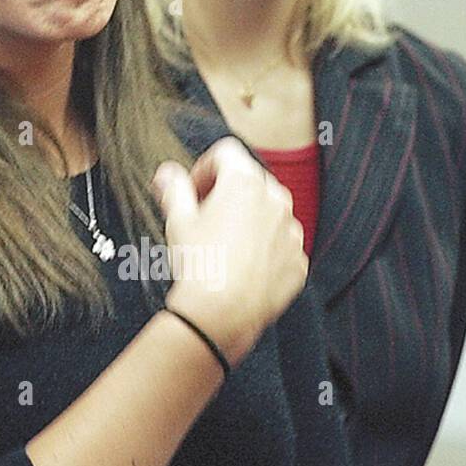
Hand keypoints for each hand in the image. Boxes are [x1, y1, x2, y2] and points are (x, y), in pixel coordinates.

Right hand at [150, 137, 306, 365]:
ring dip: (247, 217)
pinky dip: (263, 247)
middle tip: (203, 216)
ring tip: (222, 243)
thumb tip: (167, 173)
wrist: (223, 313)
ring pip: (269, 211)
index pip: (226, 153)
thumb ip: (173, 187)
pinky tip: (239, 265)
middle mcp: (276, 200)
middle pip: (250, 179)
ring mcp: (291, 232)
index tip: (191, 190)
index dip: (203, 168)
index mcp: (244, 182)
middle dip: (226, 191)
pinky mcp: (298, 260)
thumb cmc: (199, 262)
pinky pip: (279, 243)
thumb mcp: (177, 219)